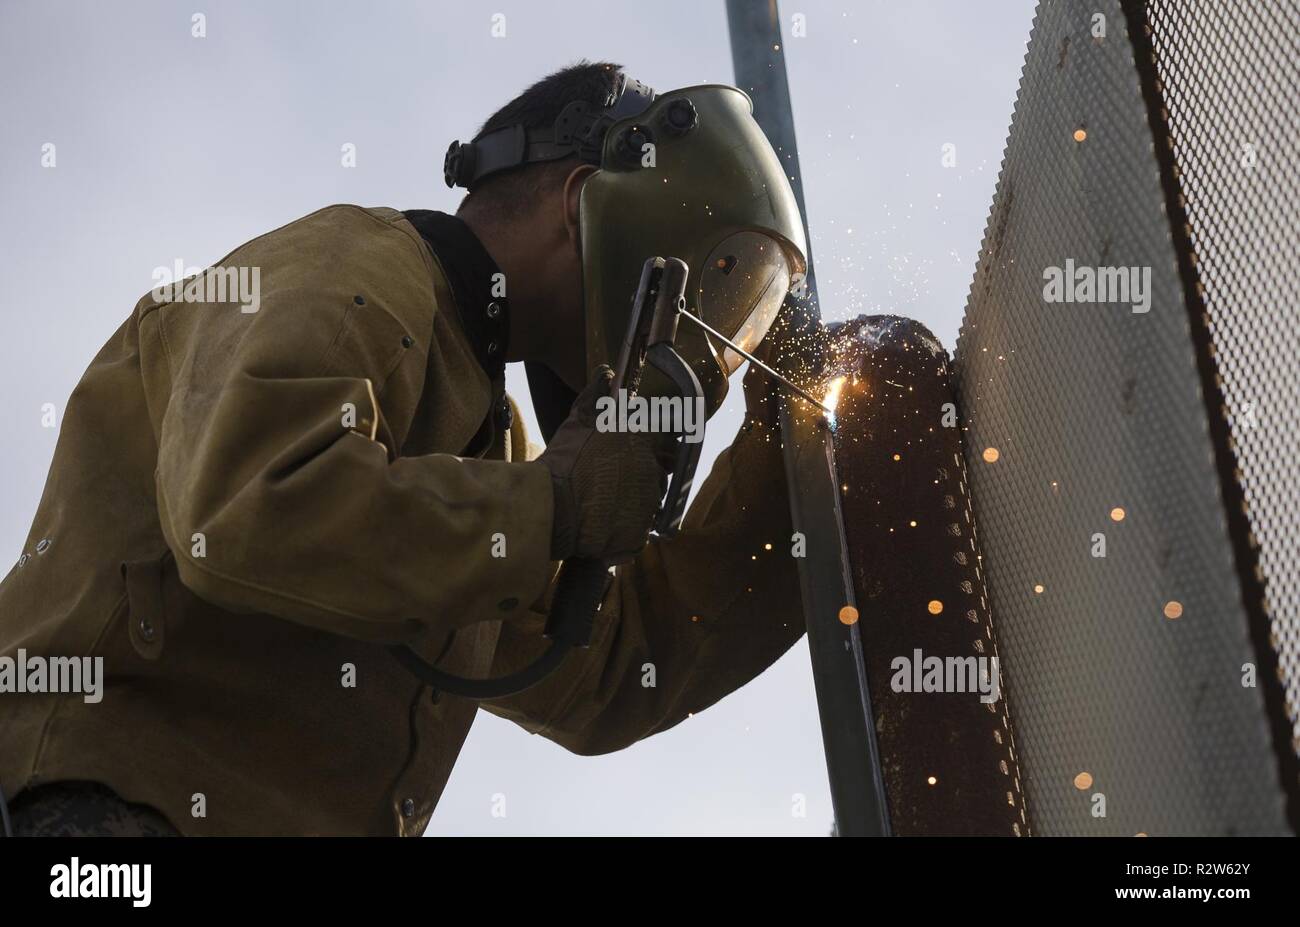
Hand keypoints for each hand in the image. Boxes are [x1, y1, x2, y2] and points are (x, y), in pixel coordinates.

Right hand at [538, 366, 669, 563]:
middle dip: (642, 477)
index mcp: (644, 444)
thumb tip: (606, 373)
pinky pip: (638, 531)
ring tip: (606, 502)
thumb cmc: (566, 462)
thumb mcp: (578, 420)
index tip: (633, 455)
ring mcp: (648, 507)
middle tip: (614, 481)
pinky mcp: (638, 536)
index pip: (663, 444)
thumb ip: (596, 395)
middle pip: (658, 476)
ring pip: (649, 504)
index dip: (649, 450)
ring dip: (634, 502)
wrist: (554, 508)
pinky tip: (605, 522)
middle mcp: (652, 474)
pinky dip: (625, 528)